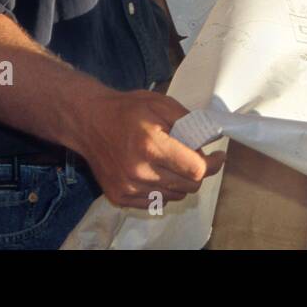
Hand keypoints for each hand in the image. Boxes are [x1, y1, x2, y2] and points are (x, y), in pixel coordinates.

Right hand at [69, 85, 224, 209]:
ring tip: (173, 163)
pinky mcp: (119, 196)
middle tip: (194, 157)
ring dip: (181, 182)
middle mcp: (139, 171)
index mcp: (151, 145)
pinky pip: (155, 202)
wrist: (88, 121)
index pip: (195, 169)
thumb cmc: (127, 109)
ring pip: (174, 196)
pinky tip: (157, 172)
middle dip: (197, 172)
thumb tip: (210, 140)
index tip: (218, 156)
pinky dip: (163, 190)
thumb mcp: (161, 104)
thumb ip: (188, 123)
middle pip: (188, 186)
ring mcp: (128, 187)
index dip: (212, 164)